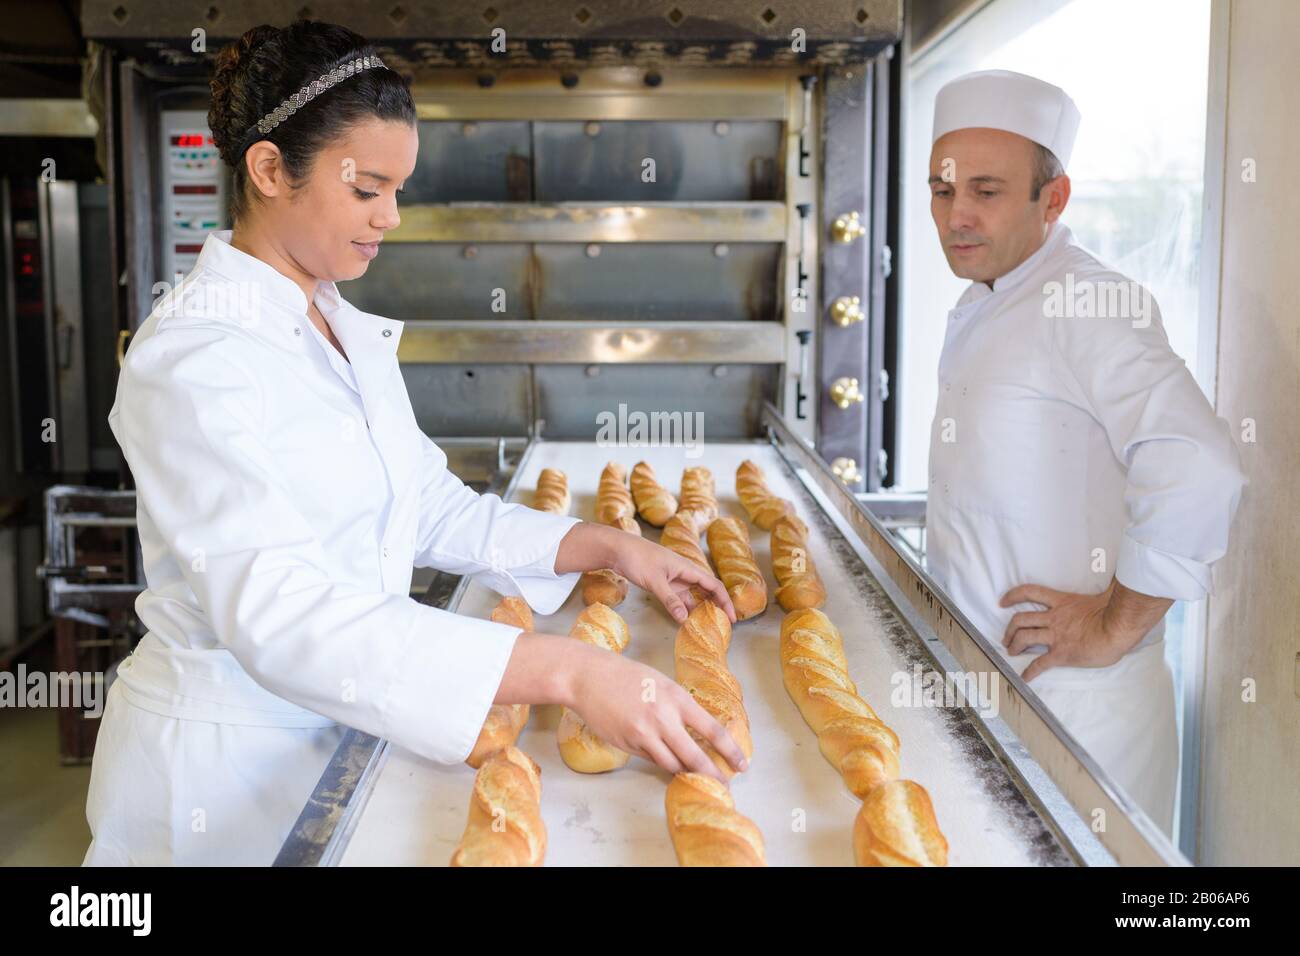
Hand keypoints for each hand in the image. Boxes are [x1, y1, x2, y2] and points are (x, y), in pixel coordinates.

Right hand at [566, 642, 747, 780]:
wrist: (589, 677)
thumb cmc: (627, 676)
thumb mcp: (662, 684)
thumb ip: (680, 707)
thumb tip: (698, 734)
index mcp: (677, 698)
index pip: (713, 730)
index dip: (730, 751)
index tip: (741, 764)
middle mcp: (663, 718)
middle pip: (695, 757)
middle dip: (713, 775)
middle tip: (724, 785)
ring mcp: (644, 733)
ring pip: (672, 765)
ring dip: (685, 772)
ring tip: (695, 776)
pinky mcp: (628, 744)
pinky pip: (650, 760)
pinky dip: (661, 762)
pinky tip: (666, 761)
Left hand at [611, 533, 736, 625]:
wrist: (618, 549)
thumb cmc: (638, 559)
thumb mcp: (655, 581)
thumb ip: (670, 600)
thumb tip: (685, 619)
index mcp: (688, 568)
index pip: (714, 585)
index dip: (726, 601)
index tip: (732, 618)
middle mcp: (685, 573)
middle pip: (708, 590)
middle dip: (717, 606)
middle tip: (723, 625)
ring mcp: (674, 578)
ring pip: (694, 595)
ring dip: (701, 608)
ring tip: (707, 626)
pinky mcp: (664, 582)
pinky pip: (680, 597)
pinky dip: (685, 608)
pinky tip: (685, 619)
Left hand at [999, 580, 1136, 681]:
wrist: (1119, 630)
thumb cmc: (1115, 611)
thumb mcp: (1103, 592)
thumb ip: (1102, 584)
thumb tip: (1113, 573)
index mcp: (1062, 602)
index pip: (1030, 592)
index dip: (1013, 595)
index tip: (1002, 601)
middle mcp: (1054, 618)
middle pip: (1021, 619)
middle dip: (1009, 629)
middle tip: (1006, 637)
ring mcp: (1056, 636)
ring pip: (1025, 638)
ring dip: (1014, 646)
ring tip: (1011, 652)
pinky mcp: (1061, 654)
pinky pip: (1040, 664)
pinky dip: (1030, 671)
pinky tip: (1025, 677)